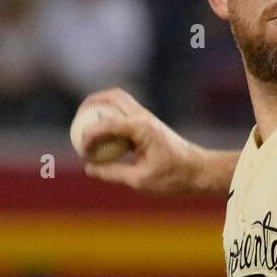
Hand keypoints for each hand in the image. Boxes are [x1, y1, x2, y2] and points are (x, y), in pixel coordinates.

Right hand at [76, 88, 205, 195]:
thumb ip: (112, 173)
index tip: (82, 151)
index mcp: (142, 129)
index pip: (107, 124)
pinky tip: (101, 134)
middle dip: (91, 104)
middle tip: (77, 119)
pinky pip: (124, 112)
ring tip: (84, 121)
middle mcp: (144, 117)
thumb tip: (89, 168)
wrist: (199, 170)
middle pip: (112, 96)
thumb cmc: (174, 177)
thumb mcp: (140, 180)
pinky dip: (110, 116)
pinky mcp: (149, 124)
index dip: (89, 135)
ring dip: (100, 106)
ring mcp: (147, 118)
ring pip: (119, 100)